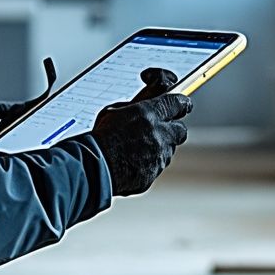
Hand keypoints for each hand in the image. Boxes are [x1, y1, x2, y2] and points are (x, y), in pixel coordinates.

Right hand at [90, 68, 192, 195]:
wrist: (94, 165)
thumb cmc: (101, 136)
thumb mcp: (116, 109)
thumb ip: (139, 105)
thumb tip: (148, 101)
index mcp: (150, 113)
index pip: (178, 103)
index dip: (180, 104)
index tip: (181, 104)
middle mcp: (159, 134)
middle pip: (180, 129)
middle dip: (172, 128)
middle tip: (159, 128)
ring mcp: (159, 156)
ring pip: (169, 149)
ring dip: (159, 146)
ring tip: (137, 146)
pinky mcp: (153, 173)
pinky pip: (157, 166)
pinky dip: (149, 162)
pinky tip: (133, 160)